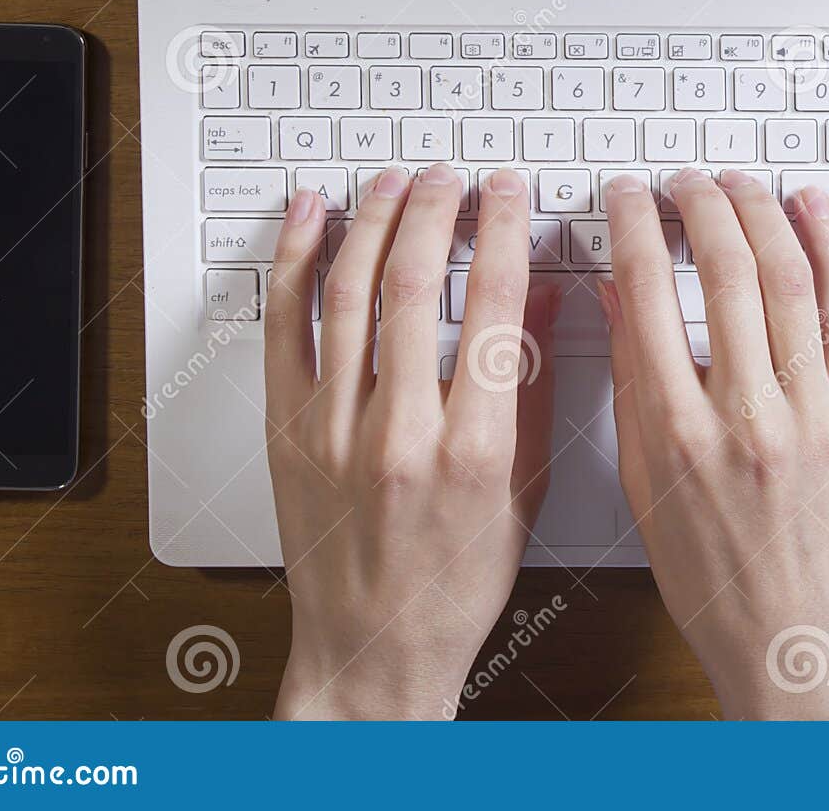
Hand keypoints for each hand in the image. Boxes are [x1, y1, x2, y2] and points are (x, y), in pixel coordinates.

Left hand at [264, 164, 559, 719]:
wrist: (372, 649)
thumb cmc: (454, 583)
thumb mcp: (522, 490)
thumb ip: (532, 389)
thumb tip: (544, 300)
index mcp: (472, 447)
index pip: (492, 305)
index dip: (502, 231)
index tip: (508, 195)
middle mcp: (399, 433)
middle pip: (413, 284)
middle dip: (435, 211)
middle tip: (450, 178)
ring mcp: (333, 430)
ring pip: (346, 295)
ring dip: (371, 223)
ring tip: (392, 183)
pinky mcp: (285, 433)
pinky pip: (284, 330)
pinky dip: (296, 264)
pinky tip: (312, 221)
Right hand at [600, 169, 828, 719]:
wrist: (795, 638)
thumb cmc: (712, 577)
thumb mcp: (642, 485)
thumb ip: (630, 384)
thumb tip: (620, 297)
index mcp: (676, 435)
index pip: (646, 294)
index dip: (632, 227)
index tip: (626, 197)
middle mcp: (745, 417)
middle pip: (723, 270)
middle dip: (698, 204)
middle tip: (681, 182)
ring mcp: (812, 414)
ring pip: (788, 277)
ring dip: (760, 212)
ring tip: (736, 183)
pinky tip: (812, 210)